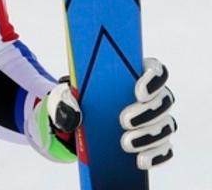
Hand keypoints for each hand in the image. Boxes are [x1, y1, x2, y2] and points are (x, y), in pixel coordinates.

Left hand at [38, 57, 175, 168]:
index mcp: (134, 74)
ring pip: (166, 126)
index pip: (155, 70)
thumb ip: (65, 100)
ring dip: (149, 136)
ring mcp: (157, 120)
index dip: (153, 78)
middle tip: (124, 120)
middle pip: (164, 100)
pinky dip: (156, 155)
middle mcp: (153, 96)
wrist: (77, 125)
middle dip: (147, 111)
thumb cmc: (78, 100)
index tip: (139, 91)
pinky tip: (140, 160)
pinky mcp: (156, 142)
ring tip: (126, 144)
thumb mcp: (65, 96)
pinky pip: (164, 149)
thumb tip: (72, 113)